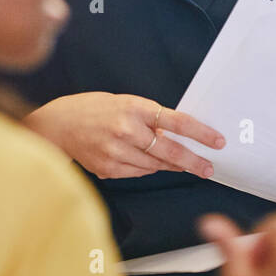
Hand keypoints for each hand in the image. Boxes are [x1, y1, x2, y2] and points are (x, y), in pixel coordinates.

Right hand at [25, 92, 224, 179]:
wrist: (58, 124)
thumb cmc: (94, 109)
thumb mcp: (125, 102)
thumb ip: (150, 118)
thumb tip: (173, 136)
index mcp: (134, 108)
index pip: (176, 121)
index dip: (200, 133)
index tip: (217, 141)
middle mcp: (126, 130)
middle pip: (169, 151)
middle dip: (193, 161)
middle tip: (209, 168)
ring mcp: (116, 152)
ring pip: (155, 165)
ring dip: (171, 165)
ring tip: (182, 163)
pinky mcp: (108, 169)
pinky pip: (138, 173)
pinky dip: (147, 168)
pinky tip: (147, 161)